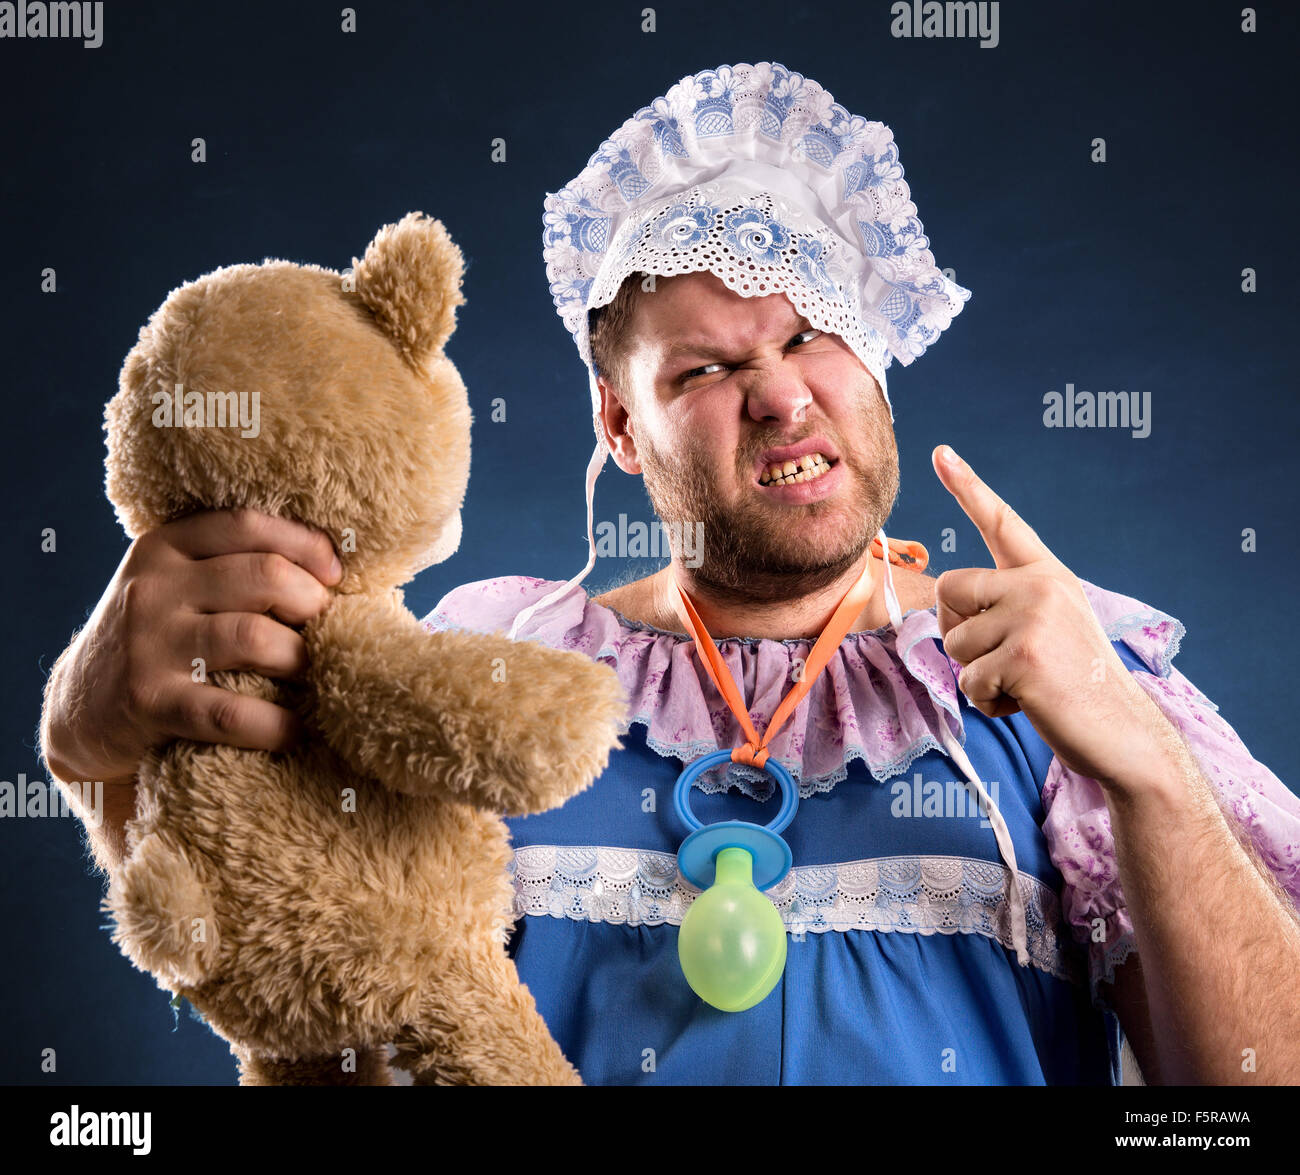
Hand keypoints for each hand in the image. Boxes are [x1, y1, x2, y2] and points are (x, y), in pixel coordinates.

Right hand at [41, 509, 341, 787]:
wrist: (79, 708)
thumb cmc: (159, 640)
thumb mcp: (179, 586)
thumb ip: (233, 566)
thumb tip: (334, 568)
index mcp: (166, 547)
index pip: (248, 525)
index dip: (306, 546)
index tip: (335, 576)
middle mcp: (154, 588)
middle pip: (264, 576)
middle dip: (312, 602)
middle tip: (326, 628)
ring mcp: (148, 644)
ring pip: (254, 638)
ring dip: (299, 659)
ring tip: (311, 673)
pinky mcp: (149, 702)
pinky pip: (230, 712)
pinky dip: (276, 724)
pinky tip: (295, 730)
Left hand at [930, 445, 1166, 786]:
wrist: (1122, 734)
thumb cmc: (1076, 688)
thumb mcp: (1047, 629)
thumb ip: (1005, 606)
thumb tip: (946, 602)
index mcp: (1047, 574)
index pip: (1000, 523)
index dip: (967, 486)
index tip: (940, 451)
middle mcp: (1040, 585)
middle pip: (949, 589)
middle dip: (959, 630)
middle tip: (1004, 659)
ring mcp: (1032, 617)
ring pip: (953, 642)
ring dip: (977, 675)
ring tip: (1026, 685)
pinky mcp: (1021, 655)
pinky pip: (967, 681)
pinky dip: (988, 703)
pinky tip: (1028, 704)